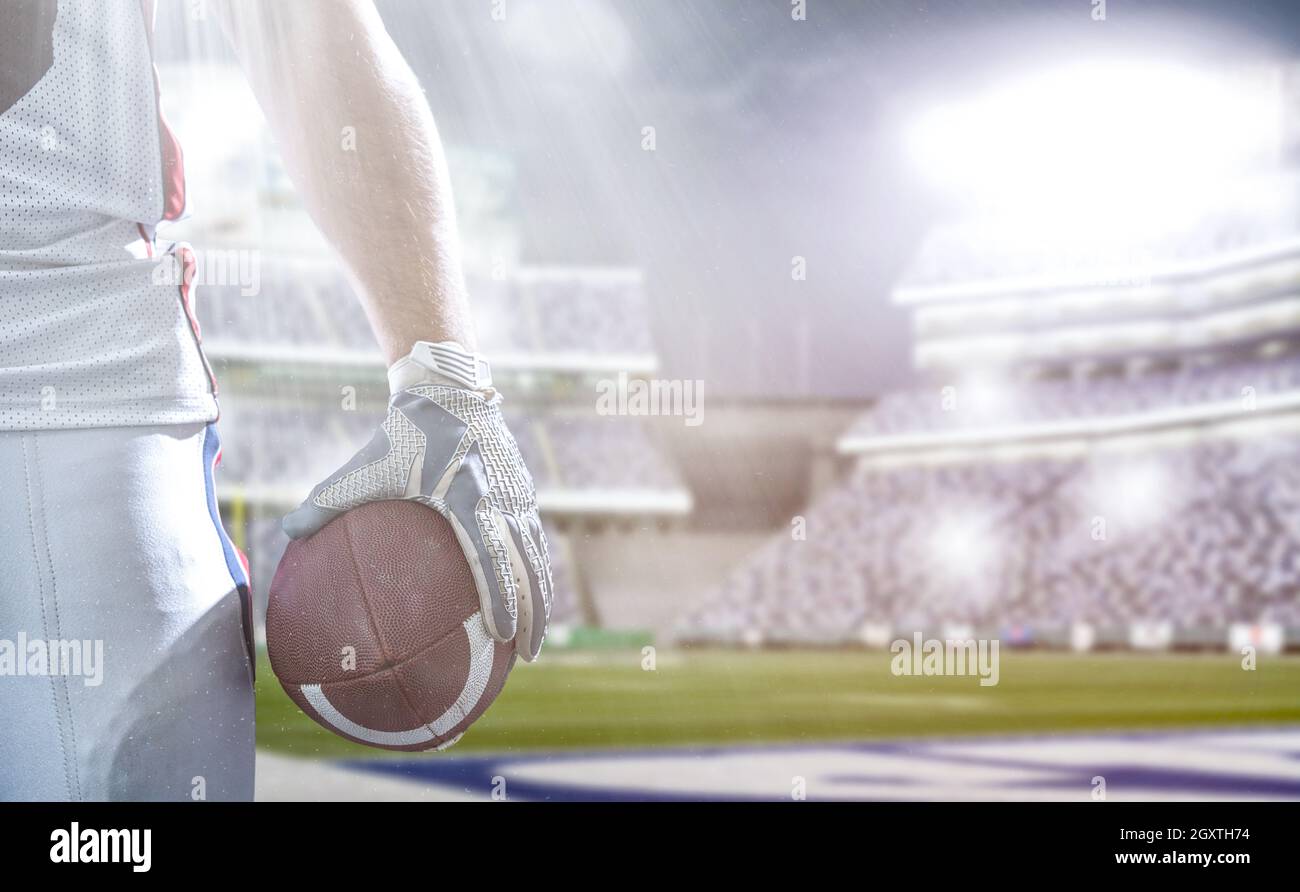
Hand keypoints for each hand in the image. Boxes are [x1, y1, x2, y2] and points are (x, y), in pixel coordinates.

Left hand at [283, 343, 552, 660]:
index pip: (492, 558)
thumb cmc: (404, 433)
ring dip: (541, 597)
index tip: (502, 636)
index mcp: (468, 498)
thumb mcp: (365, 466)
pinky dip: (535, 571)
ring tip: (535, 637)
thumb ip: (327, 500)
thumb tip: (285, 532)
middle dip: (534, 614)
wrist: (448, 391)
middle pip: (529, 566)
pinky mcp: (523, 491)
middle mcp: (502, 500)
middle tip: (529, 656)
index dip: (502, 599)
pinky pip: (533, 539)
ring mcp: (518, 496)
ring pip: (537, 555)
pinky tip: (527, 597)